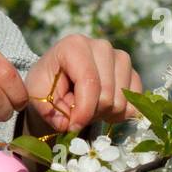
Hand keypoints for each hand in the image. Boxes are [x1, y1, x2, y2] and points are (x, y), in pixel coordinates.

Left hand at [24, 33, 142, 133]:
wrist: (58, 81)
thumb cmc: (47, 85)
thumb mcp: (37, 95)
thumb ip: (49, 110)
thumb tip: (68, 124)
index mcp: (75, 45)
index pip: (89, 82)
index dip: (83, 110)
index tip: (72, 125)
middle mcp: (102, 46)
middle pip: (107, 94)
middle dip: (91, 112)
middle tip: (76, 112)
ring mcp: (120, 58)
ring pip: (122, 101)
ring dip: (104, 113)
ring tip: (87, 107)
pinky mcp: (132, 72)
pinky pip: (133, 103)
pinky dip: (119, 113)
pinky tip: (102, 107)